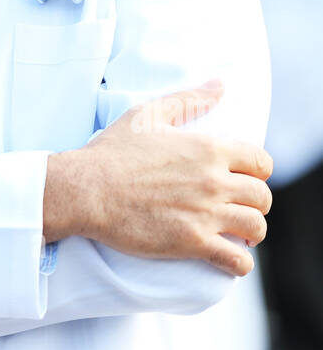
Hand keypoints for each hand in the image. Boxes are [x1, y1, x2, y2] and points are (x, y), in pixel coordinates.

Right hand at [44, 80, 273, 274]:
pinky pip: (236, 260)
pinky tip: (230, 259)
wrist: (86, 190)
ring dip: (251, 232)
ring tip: (239, 234)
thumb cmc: (113, 152)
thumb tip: (219, 86)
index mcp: (208, 149)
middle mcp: (214, 180)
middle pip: (262, 197)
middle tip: (240, 208)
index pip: (261, 163)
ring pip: (255, 227)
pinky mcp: (192, 242)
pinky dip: (240, 263)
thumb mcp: (148, 114)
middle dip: (255, 203)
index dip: (257, 172)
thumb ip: (188, 100)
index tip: (244, 179)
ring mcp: (205, 213)